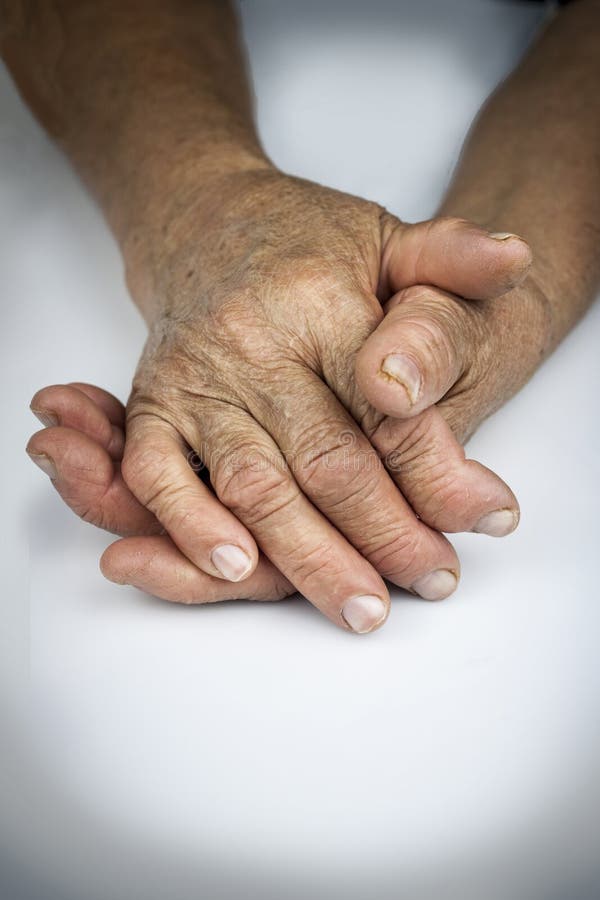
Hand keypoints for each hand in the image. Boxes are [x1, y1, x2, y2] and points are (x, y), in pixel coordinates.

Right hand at [26, 171, 530, 632]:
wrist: (201, 223)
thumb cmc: (303, 245)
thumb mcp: (386, 239)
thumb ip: (448, 260)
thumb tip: (513, 260)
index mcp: (319, 307)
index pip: (388, 410)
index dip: (441, 473)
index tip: (490, 515)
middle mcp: (252, 348)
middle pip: (327, 462)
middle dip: (385, 535)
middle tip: (432, 579)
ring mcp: (196, 383)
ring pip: (256, 487)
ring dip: (309, 557)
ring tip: (360, 606)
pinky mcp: (153, 408)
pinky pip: (159, 478)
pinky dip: (194, 529)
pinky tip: (239, 571)